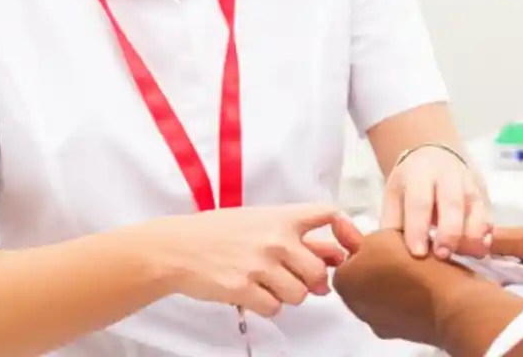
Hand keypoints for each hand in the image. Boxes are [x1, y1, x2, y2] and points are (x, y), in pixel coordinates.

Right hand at [138, 204, 363, 317]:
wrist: (177, 248)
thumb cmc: (219, 233)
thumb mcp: (261, 221)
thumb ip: (300, 237)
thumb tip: (336, 255)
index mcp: (283, 217)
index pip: (329, 214)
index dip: (346, 233)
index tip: (343, 249)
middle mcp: (276, 239)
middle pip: (320, 271)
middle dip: (311, 282)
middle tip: (294, 279)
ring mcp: (260, 264)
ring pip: (300, 294)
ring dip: (288, 296)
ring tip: (268, 285)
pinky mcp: (243, 288)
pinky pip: (275, 309)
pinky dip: (268, 306)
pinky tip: (254, 294)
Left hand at [333, 229, 484, 345]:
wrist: (450, 303)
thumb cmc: (415, 266)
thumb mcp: (382, 236)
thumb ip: (356, 235)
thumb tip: (339, 226)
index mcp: (344, 281)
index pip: (349, 257)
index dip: (369, 245)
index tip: (387, 241)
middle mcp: (356, 306)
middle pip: (366, 276)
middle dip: (382, 264)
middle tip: (405, 251)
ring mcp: (380, 321)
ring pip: (386, 292)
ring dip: (399, 280)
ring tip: (421, 266)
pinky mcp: (404, 331)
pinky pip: (405, 306)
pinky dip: (413, 295)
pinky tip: (429, 283)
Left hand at [382, 146, 491, 260]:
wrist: (435, 155)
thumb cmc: (411, 183)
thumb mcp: (394, 194)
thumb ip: (392, 222)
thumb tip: (389, 255)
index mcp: (419, 174)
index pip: (419, 201)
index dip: (418, 227)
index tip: (418, 252)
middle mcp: (447, 175)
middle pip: (452, 203)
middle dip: (450, 232)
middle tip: (443, 255)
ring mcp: (469, 183)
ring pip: (476, 208)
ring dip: (473, 235)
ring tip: (467, 255)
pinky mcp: (483, 193)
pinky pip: (489, 214)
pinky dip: (486, 233)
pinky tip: (480, 249)